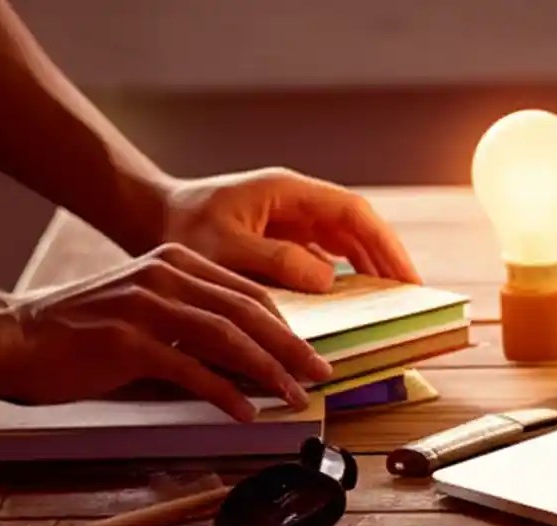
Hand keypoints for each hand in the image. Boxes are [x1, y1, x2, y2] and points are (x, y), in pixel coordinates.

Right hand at [0, 244, 333, 420]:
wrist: (14, 337)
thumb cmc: (80, 330)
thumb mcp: (144, 305)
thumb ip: (191, 318)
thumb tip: (245, 353)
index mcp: (175, 261)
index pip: (247, 292)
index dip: (286, 325)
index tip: (310, 353)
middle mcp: (164, 275)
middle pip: (246, 313)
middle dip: (290, 348)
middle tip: (320, 374)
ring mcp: (145, 306)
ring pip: (226, 339)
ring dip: (267, 371)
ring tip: (292, 396)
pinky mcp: (126, 342)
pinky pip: (189, 369)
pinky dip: (223, 392)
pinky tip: (245, 411)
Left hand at [159, 167, 421, 292]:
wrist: (146, 218)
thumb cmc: (179, 229)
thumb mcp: (226, 248)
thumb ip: (278, 261)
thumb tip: (329, 278)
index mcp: (287, 192)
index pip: (354, 213)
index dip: (386, 244)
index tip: (406, 277)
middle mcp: (295, 201)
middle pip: (356, 227)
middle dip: (385, 259)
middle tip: (411, 296)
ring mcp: (289, 219)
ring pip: (343, 242)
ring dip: (366, 269)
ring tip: (388, 301)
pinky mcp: (279, 237)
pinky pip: (321, 255)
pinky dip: (340, 276)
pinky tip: (348, 302)